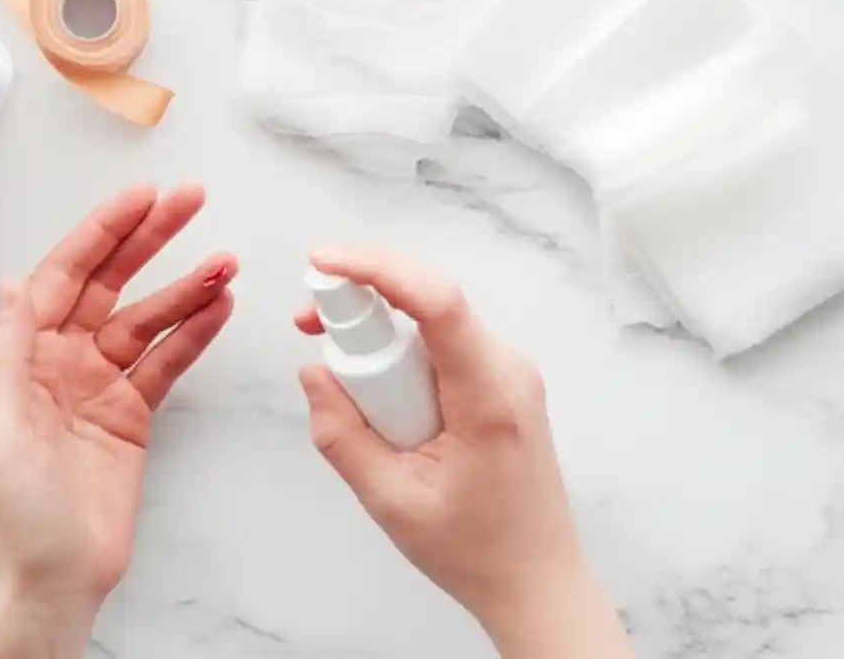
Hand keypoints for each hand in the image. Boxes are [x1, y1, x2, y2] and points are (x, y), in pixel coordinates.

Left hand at [0, 184, 235, 658]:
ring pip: (149, 318)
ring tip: (225, 262)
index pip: (66, 275)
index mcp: (25, 355)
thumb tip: (13, 282)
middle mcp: (63, 360)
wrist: (57, 576)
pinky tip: (220, 307)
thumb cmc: (19, 513)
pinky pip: (168, 361)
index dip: (103, 233)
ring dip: (186, 288)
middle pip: (111, 283)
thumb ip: (8, 350)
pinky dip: (194, 333)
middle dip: (150, 240)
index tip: (141, 200)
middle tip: (189, 203)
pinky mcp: (134, 413)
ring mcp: (102, 384)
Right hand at [295, 246, 630, 658]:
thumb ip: (341, 434)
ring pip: (435, 318)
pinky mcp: (501, 383)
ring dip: (381, 323)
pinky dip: (402, 346)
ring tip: (332, 357)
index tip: (320, 263)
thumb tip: (312, 371)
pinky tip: (371, 377)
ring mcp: (510, 373)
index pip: (438, 301)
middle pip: (432, 299)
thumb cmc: (473, 550)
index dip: (377, 268)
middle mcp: (508, 369)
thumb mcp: (390, 500)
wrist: (537, 581)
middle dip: (365, 293)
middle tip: (306, 322)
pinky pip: (444, 343)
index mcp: (489, 396)